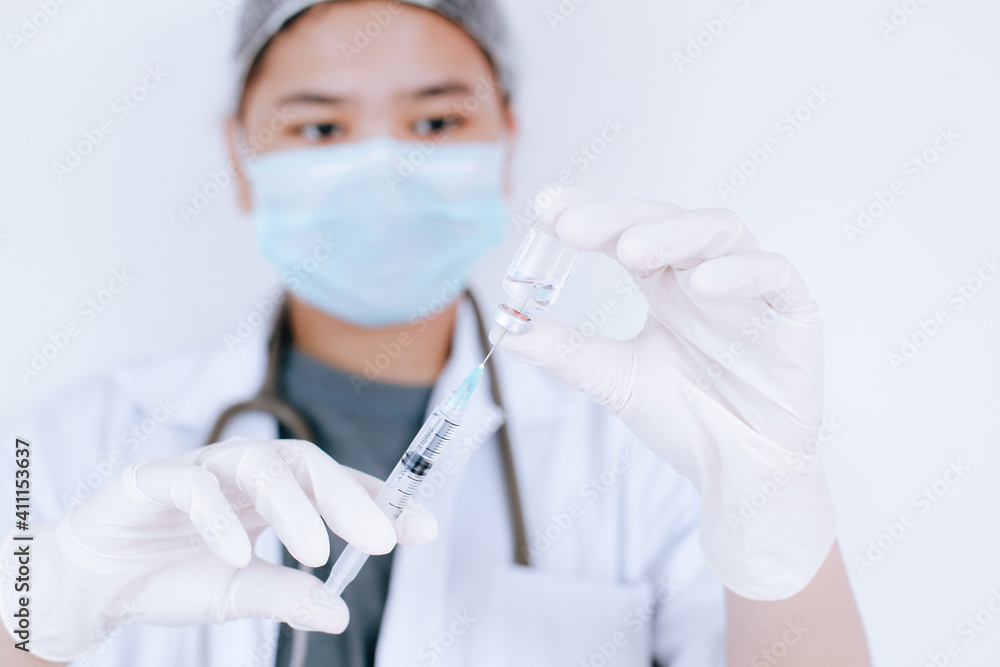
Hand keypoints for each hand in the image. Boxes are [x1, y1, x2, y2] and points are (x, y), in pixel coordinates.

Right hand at [0, 438, 436, 661]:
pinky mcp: (155, 477)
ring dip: (293, 507)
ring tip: (317, 550)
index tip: (424, 529)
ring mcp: (202, 469)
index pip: (335, 487)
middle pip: (308, 465)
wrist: (92, 583)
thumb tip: (338, 614)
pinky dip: (221, 518)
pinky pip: (194, 484)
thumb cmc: (170, 577)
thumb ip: (285, 596)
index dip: (380, 501)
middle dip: (349, 500)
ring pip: (260, 464)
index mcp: (274, 496)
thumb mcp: (236, 593)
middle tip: (384, 538)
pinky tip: (241, 552)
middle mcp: (245, 474)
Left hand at [498, 189, 836, 599]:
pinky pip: (777, 277)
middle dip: (620, 218)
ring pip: (723, 233)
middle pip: (668, 222)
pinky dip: (743, 273)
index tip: (547, 207)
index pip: (627, 232)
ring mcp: (751, 292)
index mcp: (664, 285)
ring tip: (631, 249)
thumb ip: (568, 352)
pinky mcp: (793, 316)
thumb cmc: (689, 420)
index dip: (592, 215)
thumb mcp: (616, 380)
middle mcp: (705, 277)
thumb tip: (509, 330)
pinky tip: (704, 283)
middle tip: (573, 225)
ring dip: (677, 234)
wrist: (739, 475)